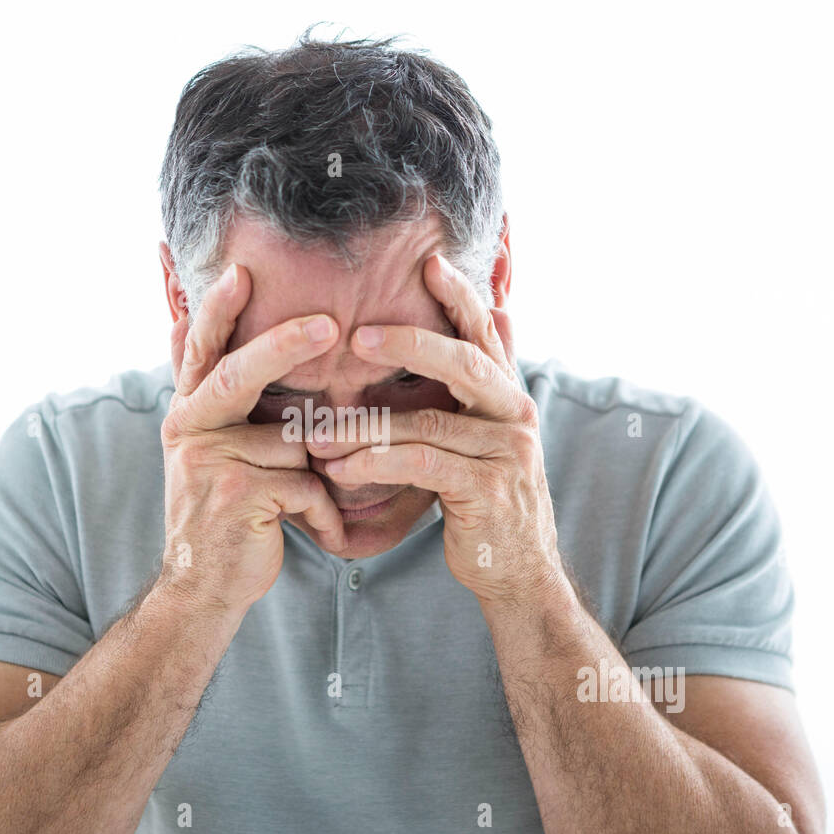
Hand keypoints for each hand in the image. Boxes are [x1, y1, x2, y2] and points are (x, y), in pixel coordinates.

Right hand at [161, 264, 346, 614]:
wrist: (201, 587)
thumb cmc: (222, 514)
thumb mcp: (206, 449)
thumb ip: (210, 395)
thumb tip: (181, 322)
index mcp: (188, 413)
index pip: (203, 351)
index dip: (217, 310)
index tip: (239, 272)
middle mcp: (189, 429)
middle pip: (239, 374)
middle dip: (284, 344)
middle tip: (328, 322)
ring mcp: (210, 461)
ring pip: (293, 440)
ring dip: (317, 476)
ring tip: (311, 509)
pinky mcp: (238, 494)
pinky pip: (307, 485)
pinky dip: (325, 513)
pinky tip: (323, 535)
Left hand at [313, 254, 565, 606]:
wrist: (517, 572)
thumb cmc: (488, 501)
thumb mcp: (489, 437)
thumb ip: (482, 384)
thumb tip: (500, 312)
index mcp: (508, 397)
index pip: (484, 335)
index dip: (459, 297)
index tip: (428, 261)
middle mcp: (514, 416)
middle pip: (462, 362)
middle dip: (409, 343)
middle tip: (358, 334)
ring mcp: (505, 454)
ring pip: (427, 421)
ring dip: (364, 426)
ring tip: (316, 431)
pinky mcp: (486, 491)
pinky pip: (422, 465)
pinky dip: (375, 464)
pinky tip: (340, 470)